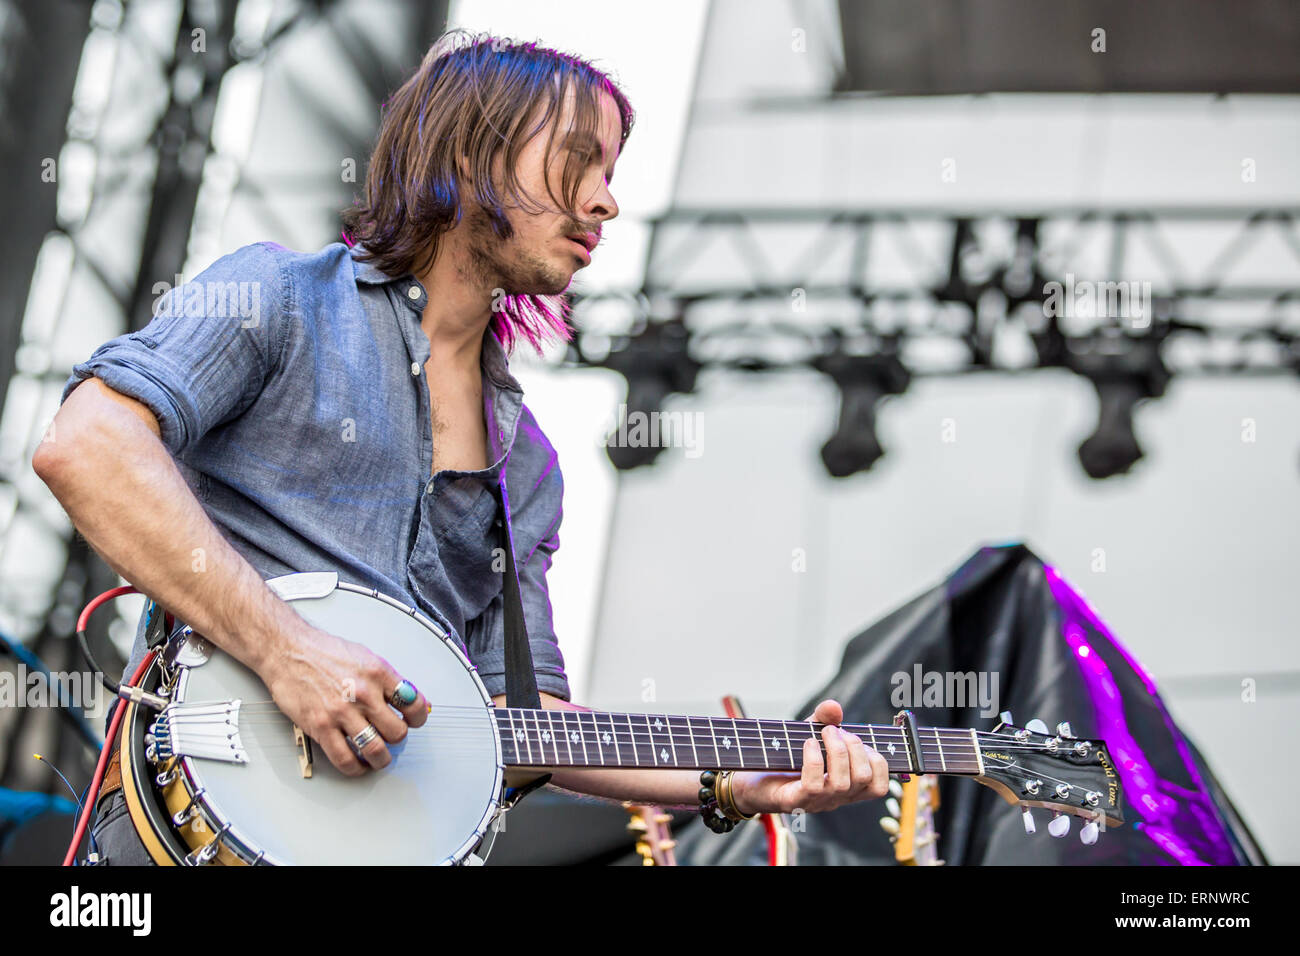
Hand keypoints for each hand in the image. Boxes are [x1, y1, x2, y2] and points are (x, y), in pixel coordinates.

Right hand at [262, 623, 428, 775]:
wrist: (287, 649)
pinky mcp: (321, 727)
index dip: (419, 718)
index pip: (414, 703)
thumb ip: (387, 679)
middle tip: (391, 738)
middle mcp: (363, 693)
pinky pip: (345, 759)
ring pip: (375, 750)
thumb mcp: (365, 656)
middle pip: (397, 731)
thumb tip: (410, 696)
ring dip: (380, 759)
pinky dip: (355, 768)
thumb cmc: (323, 651)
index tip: (414, 722)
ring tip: (378, 758)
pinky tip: (357, 765)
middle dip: (397, 739)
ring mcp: (342, 712)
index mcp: (378, 673)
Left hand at [730, 699, 888, 815]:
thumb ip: (824, 719)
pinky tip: (807, 744)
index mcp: (847, 787)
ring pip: (842, 783)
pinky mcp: (795, 801)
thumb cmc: (785, 759)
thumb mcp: (809, 733)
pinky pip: (813, 784)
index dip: (879, 762)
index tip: (860, 741)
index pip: (879, 787)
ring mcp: (817, 802)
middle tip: (834, 731)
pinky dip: (814, 759)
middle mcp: (836, 798)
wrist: (749, 779)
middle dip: (856, 747)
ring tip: (823, 733)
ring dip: (836, 750)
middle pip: (865, 779)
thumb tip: (834, 706)